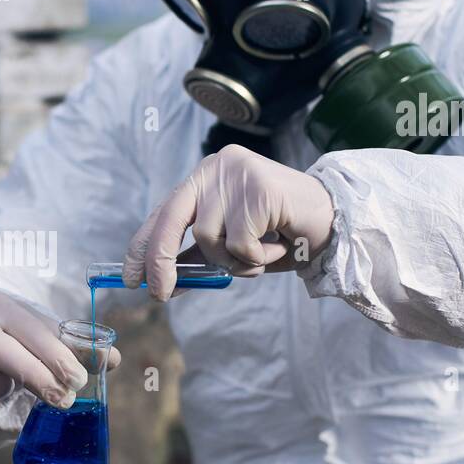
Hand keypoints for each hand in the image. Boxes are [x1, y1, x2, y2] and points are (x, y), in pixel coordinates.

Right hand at [0, 292, 121, 415]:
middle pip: (5, 353)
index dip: (56, 356)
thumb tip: (113, 359)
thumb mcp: (42, 335)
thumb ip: (77, 346)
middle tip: (64, 401)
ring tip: (5, 384)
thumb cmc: (13, 339)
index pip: (30, 330)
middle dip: (38, 379)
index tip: (79, 381)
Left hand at [123, 144, 334, 298]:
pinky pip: (240, 243)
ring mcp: (236, 174)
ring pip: (209, 238)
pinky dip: (256, 258)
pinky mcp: (258, 188)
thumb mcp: (230, 248)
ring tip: (262, 253)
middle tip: (160, 296)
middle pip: (172, 219)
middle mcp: (215, 168)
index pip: (162, 212)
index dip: (143, 246)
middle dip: (160, 262)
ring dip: (234, 261)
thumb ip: (196, 257)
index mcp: (204, 177)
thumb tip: (160, 282)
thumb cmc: (279, 235)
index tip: (130, 277)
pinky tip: (277, 245)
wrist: (332, 224)